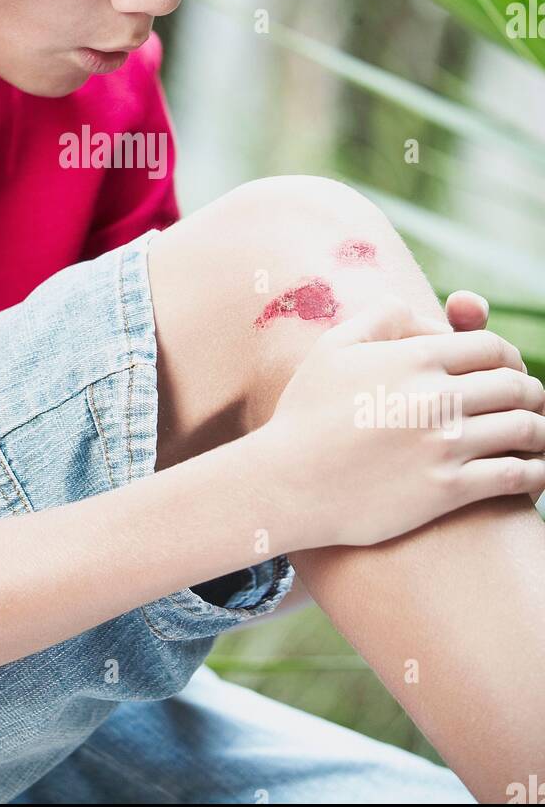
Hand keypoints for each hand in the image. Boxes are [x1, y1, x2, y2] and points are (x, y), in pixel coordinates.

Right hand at [261, 297, 544, 548]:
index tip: (509, 372)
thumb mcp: (334, 348)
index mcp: (414, 357)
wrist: (286, 483)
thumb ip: (382, 317)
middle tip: (531, 404)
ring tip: (538, 438)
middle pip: (516, 386)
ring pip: (525, 429)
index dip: (509, 358)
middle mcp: (436, 396)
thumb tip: (426, 316)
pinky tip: (535, 474)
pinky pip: (515, 475)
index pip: (491, 347)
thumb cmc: (305, 414)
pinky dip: (535, 472)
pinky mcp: (447, 490)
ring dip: (540, 431)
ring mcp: (445, 444)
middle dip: (531, 393)